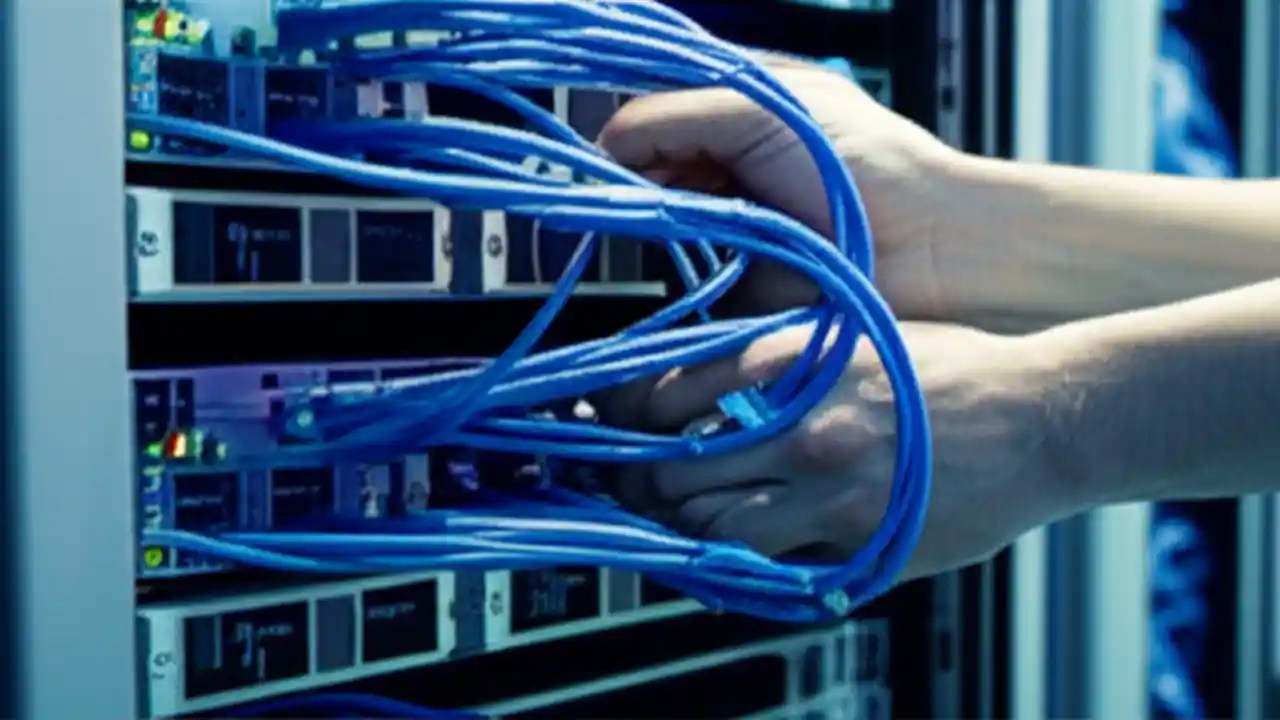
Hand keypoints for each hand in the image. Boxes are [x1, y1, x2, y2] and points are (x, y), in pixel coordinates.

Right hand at [599, 58, 963, 318]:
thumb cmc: (866, 165)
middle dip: (623, 172)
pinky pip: (681, 271)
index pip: (652, 96)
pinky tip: (672, 259)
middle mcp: (728, 156)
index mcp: (739, 100)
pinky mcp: (737, 276)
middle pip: (645, 159)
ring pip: (656, 216)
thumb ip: (674, 115)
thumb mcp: (762, 110)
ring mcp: (730, 218)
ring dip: (647, 219)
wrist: (932, 252)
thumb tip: (605, 145)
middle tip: (600, 189)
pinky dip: (672, 266)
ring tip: (647, 223)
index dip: (618, 114)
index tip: (584, 137)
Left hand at [605, 322, 1079, 582]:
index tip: (598, 418)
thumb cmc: (950, 369)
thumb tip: (697, 378)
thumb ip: (773, 355)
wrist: (1038, 417)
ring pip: (707, 530)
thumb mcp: (852, 331)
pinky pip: (769, 569)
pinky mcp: (857, 548)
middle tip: (617, 479)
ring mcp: (827, 496)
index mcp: (791, 362)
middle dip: (628, 480)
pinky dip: (732, 566)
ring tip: (663, 518)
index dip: (614, 412)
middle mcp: (798, 430)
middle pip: (669, 471)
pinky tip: (720, 555)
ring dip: (672, 528)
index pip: (662, 394)